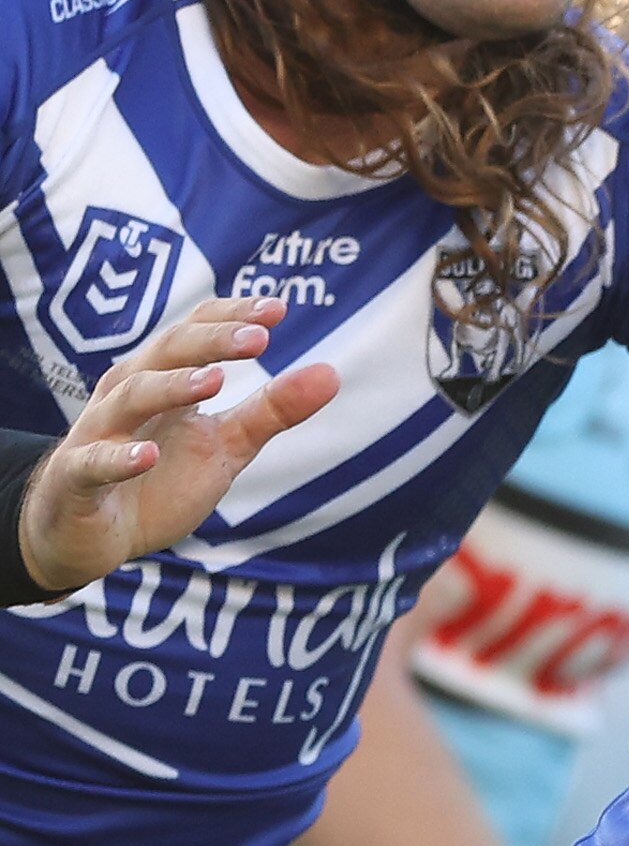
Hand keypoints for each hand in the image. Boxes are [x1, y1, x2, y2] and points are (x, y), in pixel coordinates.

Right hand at [16, 296, 339, 593]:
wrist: (91, 537)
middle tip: (258, 339)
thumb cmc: (157, 480)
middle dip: (210, 341)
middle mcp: (126, 396)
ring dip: (170, 387)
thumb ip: (272, 411)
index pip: (193, 332)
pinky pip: (92, 463)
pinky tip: (147, 455)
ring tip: (214, 381)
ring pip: (128, 397)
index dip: (231, 316)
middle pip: (164, 352)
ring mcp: (98, 435)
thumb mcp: (225, 446)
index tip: (279, 308)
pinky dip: (117, 457)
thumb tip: (332, 373)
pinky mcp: (78, 481)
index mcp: (162, 380)